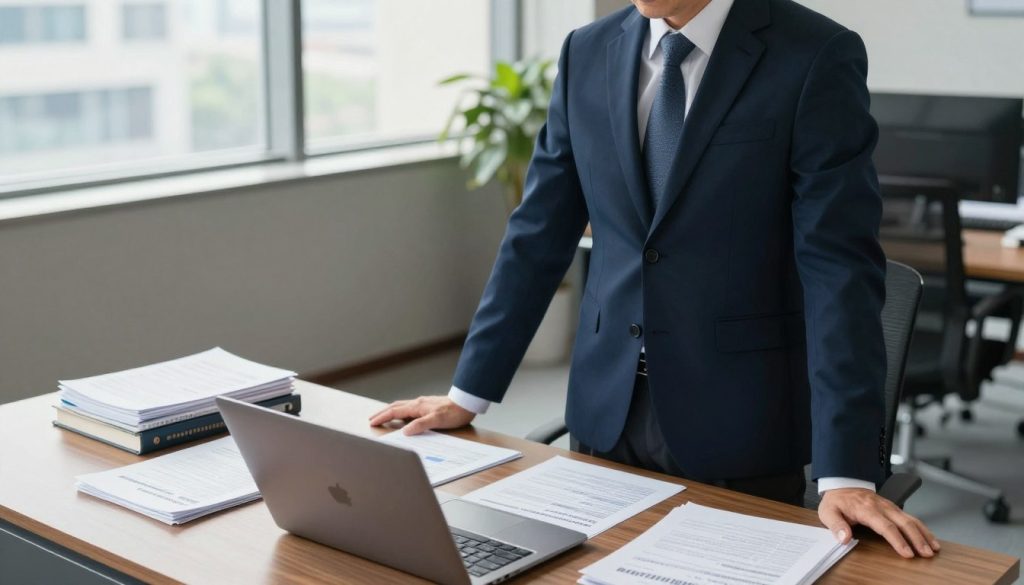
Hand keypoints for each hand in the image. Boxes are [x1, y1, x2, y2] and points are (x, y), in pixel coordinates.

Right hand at [368, 396, 475, 434]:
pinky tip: (403, 416)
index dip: (382, 417)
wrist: (466, 404)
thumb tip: (405, 431)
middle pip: (395, 406)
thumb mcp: (437, 421)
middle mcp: (418, 403)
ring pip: (402, 406)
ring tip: (383, 416)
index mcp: (417, 406)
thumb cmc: (454, 413)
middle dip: (382, 412)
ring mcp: (423, 404)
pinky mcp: (428, 406)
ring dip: (390, 411)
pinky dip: (401, 412)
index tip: (372, 422)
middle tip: (372, 418)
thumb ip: (420, 425)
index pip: (394, 411)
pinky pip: (409, 408)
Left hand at [819, 488, 938, 558]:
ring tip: (933, 548)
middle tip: (926, 553)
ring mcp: (889, 506)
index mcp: (866, 509)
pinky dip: (922, 528)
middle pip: (904, 523)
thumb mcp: (828, 512)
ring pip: (911, 519)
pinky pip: (910, 518)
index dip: (897, 540)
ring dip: (924, 534)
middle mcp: (881, 506)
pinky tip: (930, 538)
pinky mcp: (893, 508)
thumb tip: (844, 537)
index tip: (907, 552)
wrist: (842, 484)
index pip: (885, 526)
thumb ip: (836, 525)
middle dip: (917, 539)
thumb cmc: (837, 501)